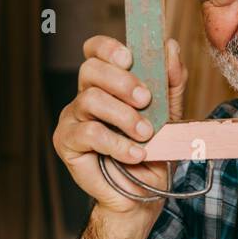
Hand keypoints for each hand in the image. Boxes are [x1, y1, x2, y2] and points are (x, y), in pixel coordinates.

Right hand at [53, 36, 187, 213]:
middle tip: (146, 100)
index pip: (95, 51)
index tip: (129, 58)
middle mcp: (85, 96)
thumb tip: (170, 45)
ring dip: (124, 116)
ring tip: (145, 135)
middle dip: (122, 82)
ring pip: (90, 99)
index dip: (108, 48)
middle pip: (90, 70)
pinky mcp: (66, 142)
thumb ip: (170, 80)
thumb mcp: (170, 112)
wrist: (145, 192)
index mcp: (107, 83)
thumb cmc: (155, 150)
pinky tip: (135, 154)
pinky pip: (89, 132)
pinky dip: (117, 143)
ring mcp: (72, 118)